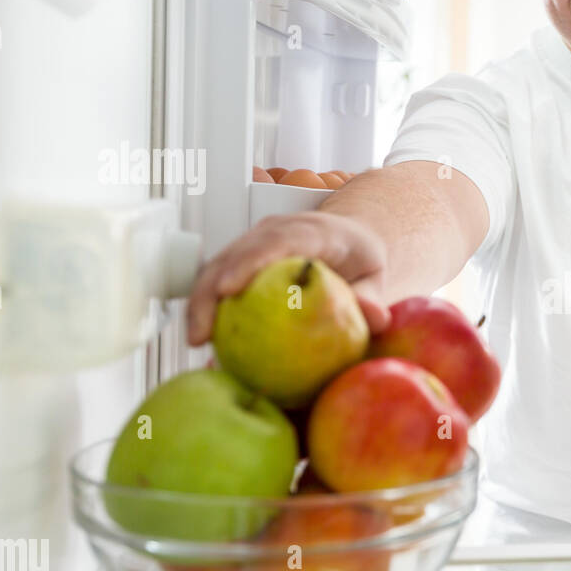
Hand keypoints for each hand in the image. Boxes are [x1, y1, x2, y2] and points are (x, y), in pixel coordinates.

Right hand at [185, 211, 390, 345]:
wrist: (347, 234)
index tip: (230, 290)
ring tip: (195, 340)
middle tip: (202, 331)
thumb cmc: (359, 254)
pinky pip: (217, 279)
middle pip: (236, 253)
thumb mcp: (374, 274)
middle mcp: (277, 230)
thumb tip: (375, 319)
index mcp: (312, 229)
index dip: (250, 262)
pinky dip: (207, 306)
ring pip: (217, 265)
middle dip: (211, 289)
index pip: (279, 240)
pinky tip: (204, 339)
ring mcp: (255, 241)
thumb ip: (372, 297)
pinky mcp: (242, 257)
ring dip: (200, 301)